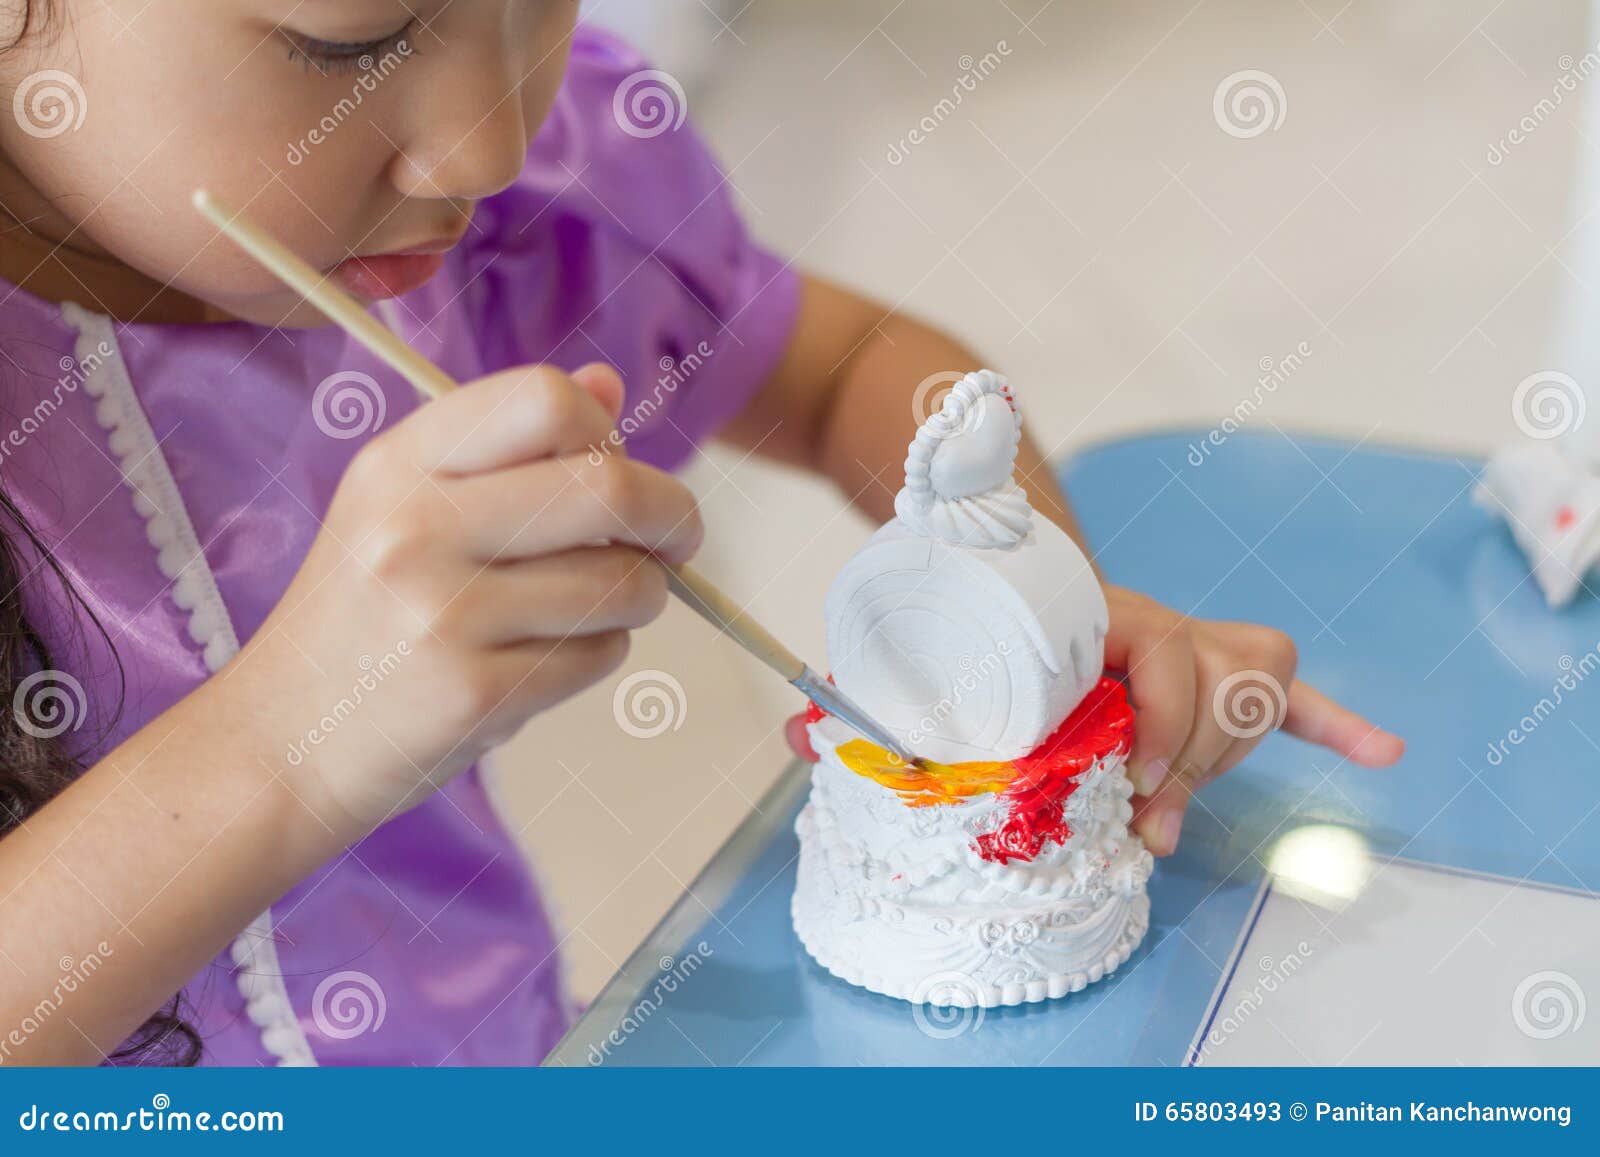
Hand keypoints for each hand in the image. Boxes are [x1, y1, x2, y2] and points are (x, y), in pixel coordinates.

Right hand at [232, 363, 701, 834]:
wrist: (282, 743)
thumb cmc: (362, 617)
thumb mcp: (403, 508)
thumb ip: (509, 444)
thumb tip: (609, 384)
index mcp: (399, 464)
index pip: (545, 399)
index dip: (606, 431)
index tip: (616, 465)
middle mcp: (416, 527)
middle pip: (611, 488)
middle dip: (673, 516)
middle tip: (677, 541)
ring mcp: (444, 613)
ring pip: (623, 582)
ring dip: (639, 597)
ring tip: (592, 609)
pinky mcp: (474, 692)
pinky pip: (599, 655)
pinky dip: (598, 655)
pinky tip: (544, 660)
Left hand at [781, 584, 1403, 856]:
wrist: (989, 552)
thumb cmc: (958, 607)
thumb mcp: (914, 639)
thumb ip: (864, 686)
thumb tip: (804, 739)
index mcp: (1086, 605)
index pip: (1166, 645)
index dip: (1164, 719)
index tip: (1137, 783)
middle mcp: (1147, 618)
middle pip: (1220, 677)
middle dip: (1190, 757)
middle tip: (1141, 816)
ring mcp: (1183, 640)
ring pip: (1254, 680)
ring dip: (1223, 751)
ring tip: (1167, 805)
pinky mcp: (1204, 672)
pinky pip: (1286, 689)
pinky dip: (1330, 720)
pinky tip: (1380, 753)